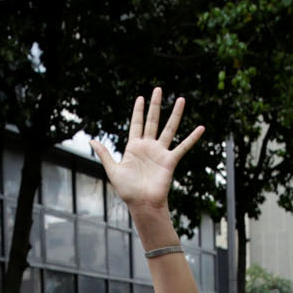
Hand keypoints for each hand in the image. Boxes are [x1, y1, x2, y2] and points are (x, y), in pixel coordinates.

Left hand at [90, 88, 203, 214]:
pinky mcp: (170, 160)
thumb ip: (104, 154)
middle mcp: (148, 146)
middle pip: (153, 120)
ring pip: (169, 128)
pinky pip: (183, 147)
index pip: (137, 124)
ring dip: (175, 114)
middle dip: (155, 105)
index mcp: (134, 147)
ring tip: (181, 99)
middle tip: (158, 89)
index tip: (140, 97)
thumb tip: (91, 140)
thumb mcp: (113, 170)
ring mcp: (160, 152)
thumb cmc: (127, 190)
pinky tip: (201, 128)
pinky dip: (192, 138)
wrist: (142, 203)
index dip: (138, 111)